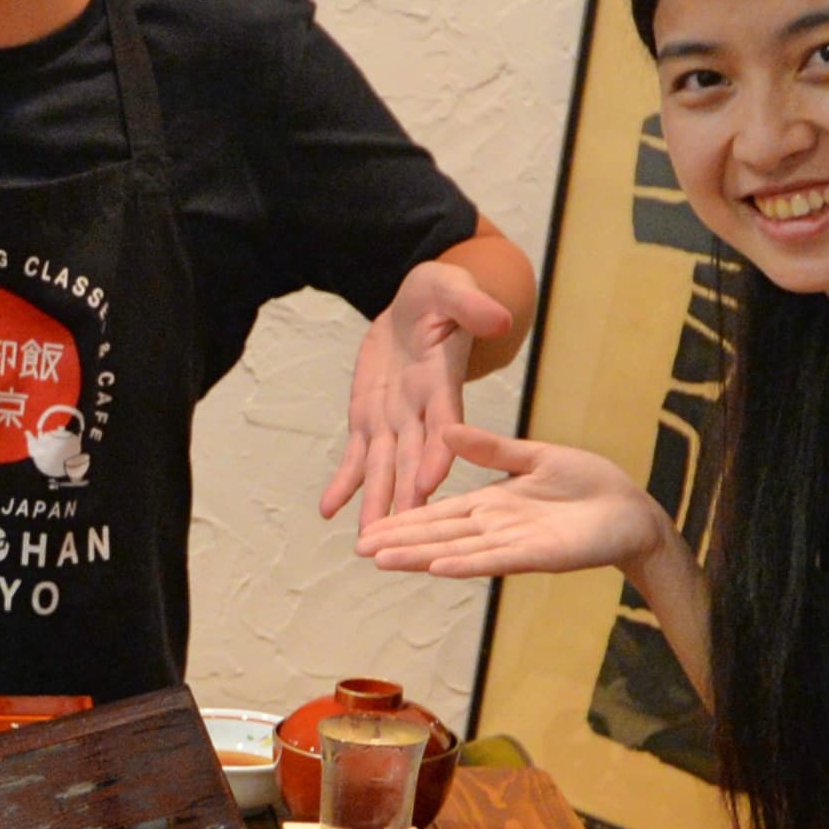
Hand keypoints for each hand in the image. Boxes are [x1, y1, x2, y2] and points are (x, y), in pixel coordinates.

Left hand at [319, 260, 508, 528]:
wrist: (416, 306)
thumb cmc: (440, 295)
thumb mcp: (452, 289)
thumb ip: (472, 305)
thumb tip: (499, 318)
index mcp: (442, 383)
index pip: (445, 423)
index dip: (438, 452)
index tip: (431, 481)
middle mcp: (421, 411)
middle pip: (413, 458)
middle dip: (406, 495)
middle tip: (402, 534)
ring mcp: (395, 420)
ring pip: (384, 468)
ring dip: (376, 502)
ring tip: (367, 538)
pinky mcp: (370, 420)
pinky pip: (355, 457)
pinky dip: (343, 483)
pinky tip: (328, 510)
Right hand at [356, 431, 667, 585]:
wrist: (630, 509)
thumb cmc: (588, 485)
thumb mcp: (533, 457)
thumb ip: (491, 450)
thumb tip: (448, 431)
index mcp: (491, 504)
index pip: (438, 512)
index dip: (403, 518)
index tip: (370, 525)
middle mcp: (495, 528)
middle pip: (438, 535)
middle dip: (399, 542)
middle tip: (359, 548)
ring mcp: (514, 544)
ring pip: (458, 551)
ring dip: (420, 557)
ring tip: (382, 562)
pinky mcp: (538, 554)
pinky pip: (496, 559)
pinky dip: (467, 562)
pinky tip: (439, 566)